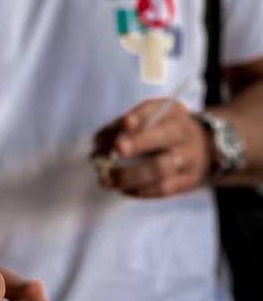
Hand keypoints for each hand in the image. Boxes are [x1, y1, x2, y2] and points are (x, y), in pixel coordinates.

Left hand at [93, 99, 210, 197]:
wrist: (200, 147)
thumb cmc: (160, 129)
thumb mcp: (148, 117)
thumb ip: (123, 125)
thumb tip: (99, 142)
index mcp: (172, 113)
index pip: (156, 110)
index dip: (139, 116)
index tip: (124, 123)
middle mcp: (184, 134)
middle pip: (164, 138)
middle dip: (138, 144)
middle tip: (116, 150)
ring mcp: (188, 159)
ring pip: (160, 169)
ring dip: (129, 176)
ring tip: (106, 179)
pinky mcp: (187, 181)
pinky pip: (161, 189)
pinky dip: (138, 190)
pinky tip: (122, 188)